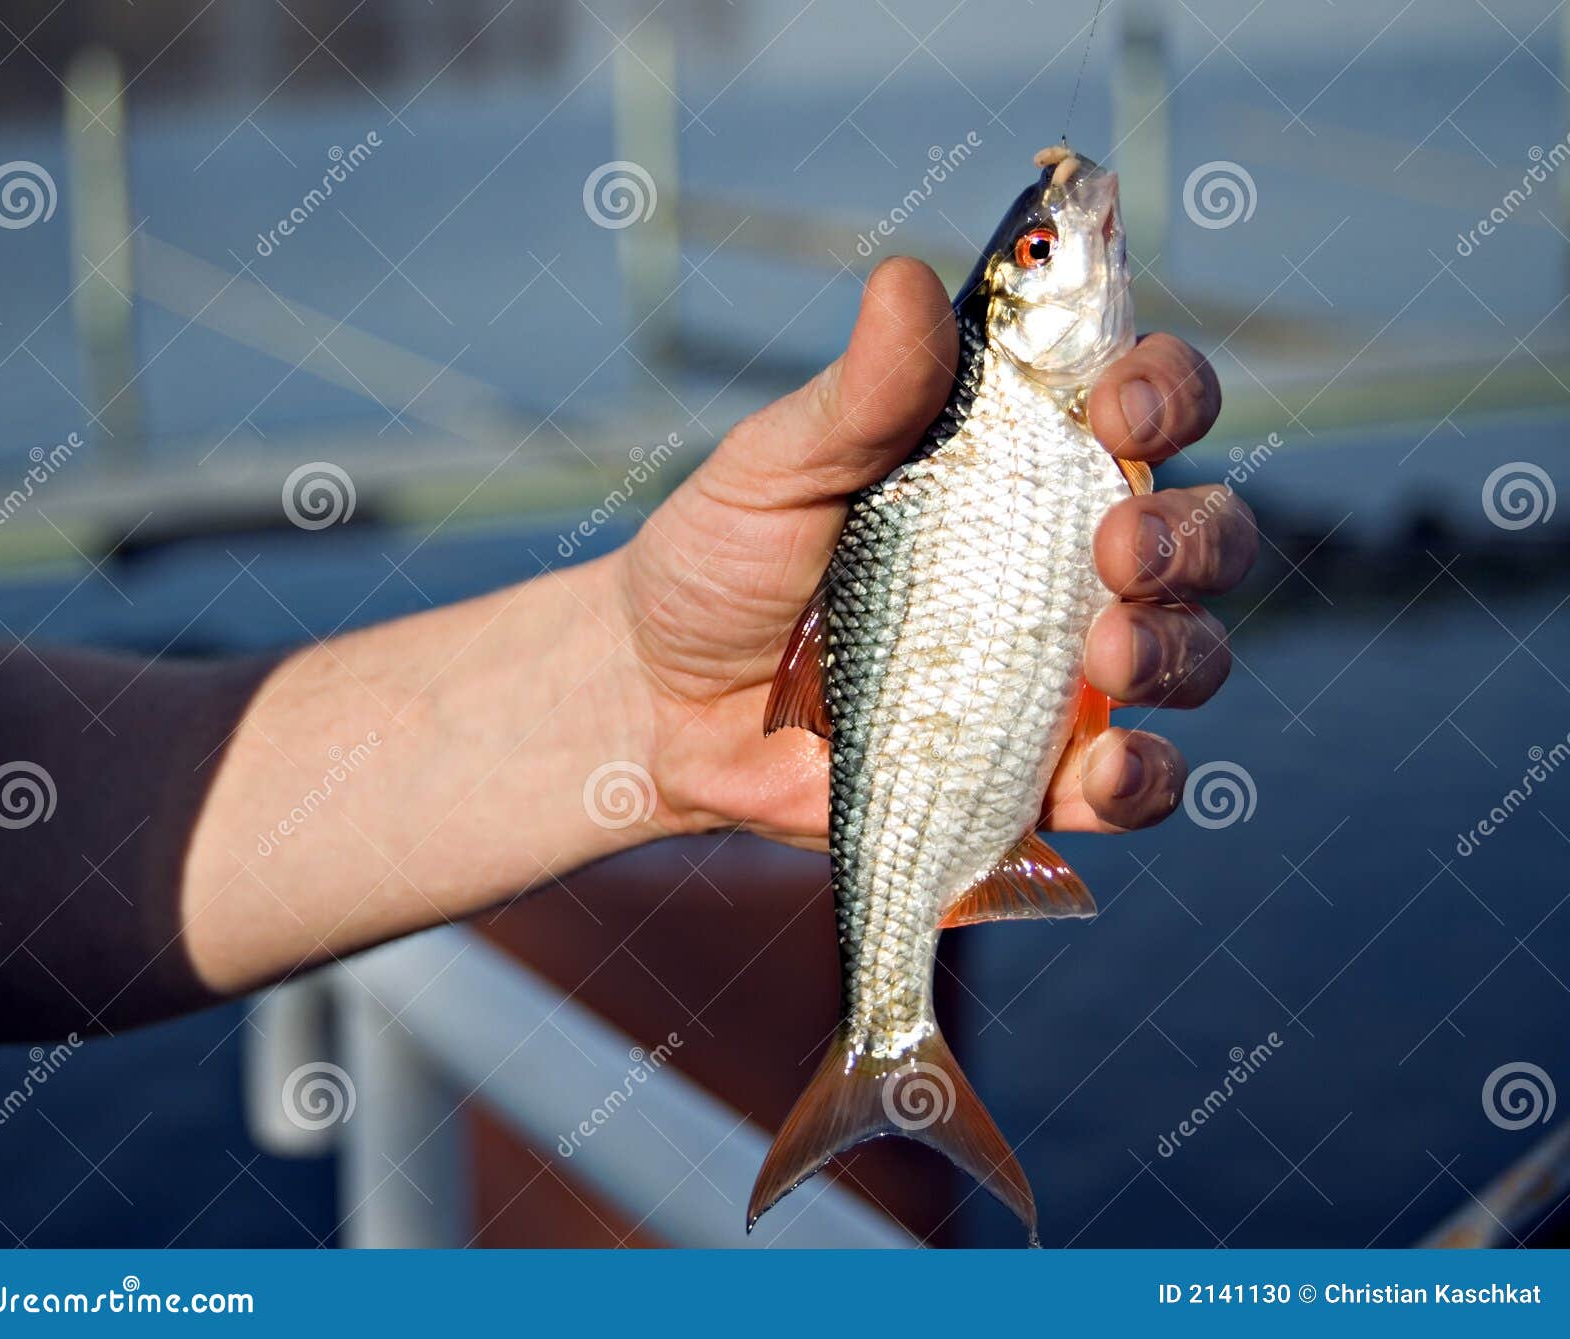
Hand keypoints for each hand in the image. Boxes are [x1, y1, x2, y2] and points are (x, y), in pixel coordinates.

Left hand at [613, 258, 1253, 847]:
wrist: (662, 704)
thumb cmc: (723, 560)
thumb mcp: (779, 466)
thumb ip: (857, 393)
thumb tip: (908, 280)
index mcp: (1017, 459)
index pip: (1142, 401)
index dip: (1165, 390)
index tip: (1117, 406)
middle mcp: (1062, 559)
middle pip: (1201, 531)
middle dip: (1189, 533)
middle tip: (1118, 544)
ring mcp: (1058, 670)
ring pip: (1189, 653)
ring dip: (1175, 649)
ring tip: (1107, 652)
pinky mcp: (1035, 772)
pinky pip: (1132, 786)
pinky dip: (1142, 782)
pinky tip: (1103, 774)